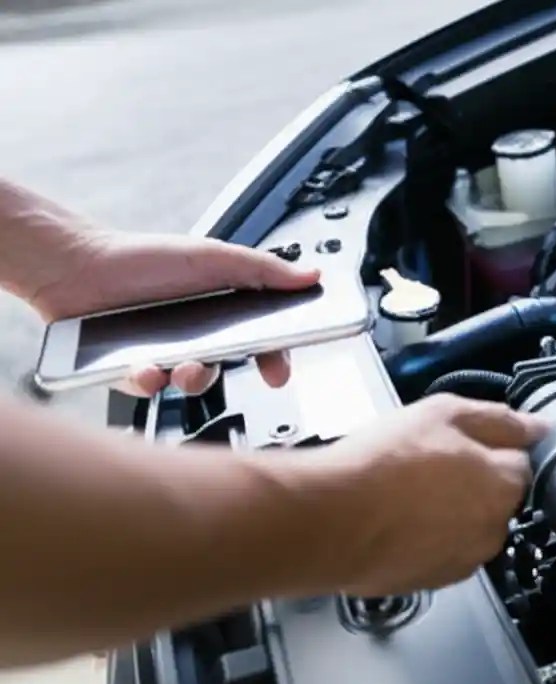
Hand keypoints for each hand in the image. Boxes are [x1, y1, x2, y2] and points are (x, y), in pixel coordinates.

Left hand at [27, 231, 319, 395]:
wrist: (76, 267)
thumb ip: (264, 269)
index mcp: (224, 308)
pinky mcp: (135, 370)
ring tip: (178, 367)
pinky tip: (143, 366)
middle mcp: (198, 334)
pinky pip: (149, 387)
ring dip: (189, 378)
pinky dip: (148, 380)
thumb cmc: (142, 258)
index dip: (276, 357)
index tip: (279, 372)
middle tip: (221, 363)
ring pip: (189, 381)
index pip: (263, 340)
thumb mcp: (212, 256)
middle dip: (226, 370)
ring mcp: (167, 354)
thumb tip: (311, 276)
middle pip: (227, 365)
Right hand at [276, 394, 549, 593]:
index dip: (490, 446)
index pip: (521, 461)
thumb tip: (537, 427)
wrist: (328, 521)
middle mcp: (493, 529)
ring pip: (469, 525)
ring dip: (450, 509)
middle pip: (496, 496)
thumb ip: (500, 419)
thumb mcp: (445, 413)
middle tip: (428, 461)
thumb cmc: (381, 466)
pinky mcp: (433, 580)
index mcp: (504, 486)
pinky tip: (397, 518)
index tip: (463, 442)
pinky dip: (428, 536)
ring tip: (406, 490)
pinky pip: (442, 550)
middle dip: (472, 479)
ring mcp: (464, 560)